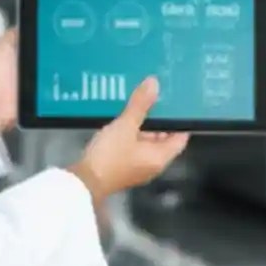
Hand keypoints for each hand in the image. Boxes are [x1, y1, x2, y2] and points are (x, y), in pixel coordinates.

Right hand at [67, 77, 189, 202]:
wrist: (84, 182)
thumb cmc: (110, 155)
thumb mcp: (125, 126)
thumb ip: (140, 105)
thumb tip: (154, 83)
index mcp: (160, 157)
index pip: (180, 138)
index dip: (180, 121)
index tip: (176, 104)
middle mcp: (153, 165)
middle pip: (163, 140)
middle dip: (160, 121)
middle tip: (156, 99)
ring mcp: (138, 168)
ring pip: (147, 144)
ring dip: (143, 128)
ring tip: (138, 106)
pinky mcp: (123, 168)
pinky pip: (134, 148)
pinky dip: (132, 136)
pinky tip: (122, 123)